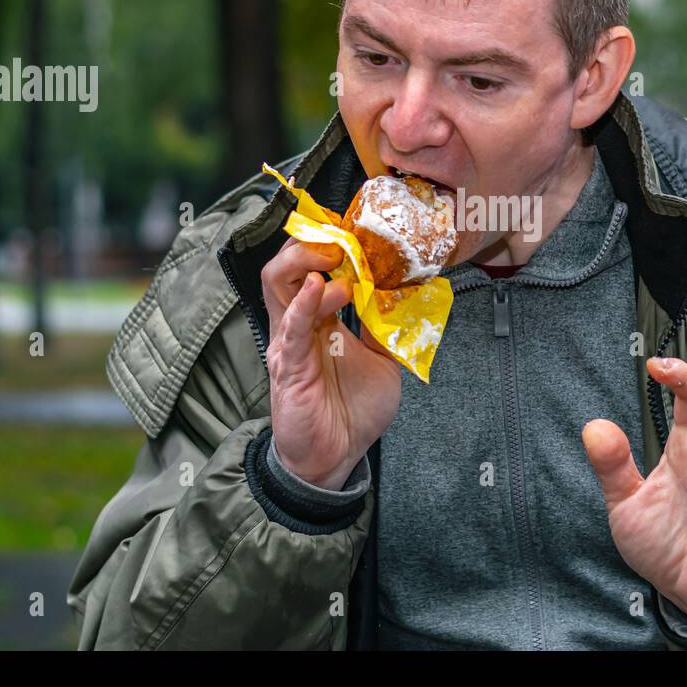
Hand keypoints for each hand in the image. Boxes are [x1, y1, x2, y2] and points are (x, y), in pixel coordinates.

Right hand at [261, 237, 402, 489]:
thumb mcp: (384, 361)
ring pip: (278, 285)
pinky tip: (320, 289)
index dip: (331, 244)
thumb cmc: (352, 410)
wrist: (337, 456)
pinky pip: (289, 329)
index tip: (358, 229)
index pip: (314, 267)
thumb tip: (408, 296)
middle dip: (313, 243)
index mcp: (319, 319)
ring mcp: (288, 343)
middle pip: (288, 267)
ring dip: (306, 264)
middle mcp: (298, 324)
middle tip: (343, 237)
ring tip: (334, 259)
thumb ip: (389, 328)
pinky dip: (303, 305)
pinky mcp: (286, 367)